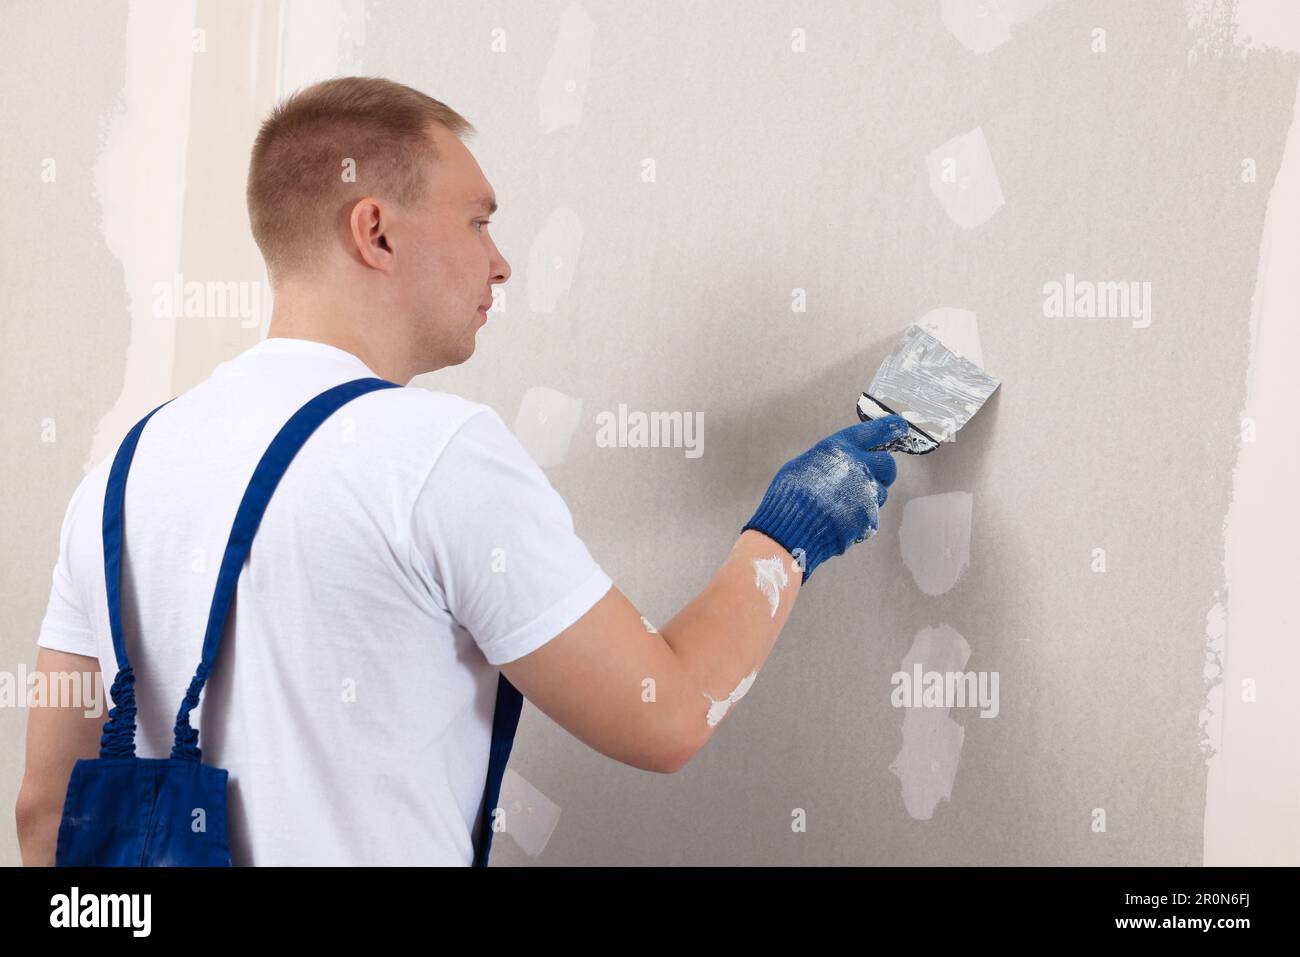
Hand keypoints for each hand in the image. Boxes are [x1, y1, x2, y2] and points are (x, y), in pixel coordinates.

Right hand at [741, 414, 908, 583]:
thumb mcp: (802, 465)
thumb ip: (827, 460)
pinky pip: (869, 517)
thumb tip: (839, 461)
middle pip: (888, 464)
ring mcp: (866, 494)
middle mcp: (858, 467)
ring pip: (880, 494)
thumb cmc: (789, 496)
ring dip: (867, 499)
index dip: (888, 427)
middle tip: (869, 478)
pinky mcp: (869, 518)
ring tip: (840, 506)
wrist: (790, 529)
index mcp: (839, 448)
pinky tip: (837, 522)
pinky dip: (858, 521)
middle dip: (883, 471)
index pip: (872, 432)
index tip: (899, 425)